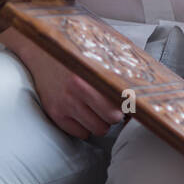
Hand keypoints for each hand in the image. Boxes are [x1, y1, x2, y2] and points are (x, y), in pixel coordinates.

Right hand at [0, 27, 125, 139]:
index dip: (128, 104)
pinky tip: (82, 112)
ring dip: (100, 122)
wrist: (40, 50)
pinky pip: (80, 133)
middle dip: (115, 115)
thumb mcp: (98, 52)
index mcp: (92, 73)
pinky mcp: (54, 113)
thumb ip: (119, 66)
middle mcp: (77, 89)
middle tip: (111, 106)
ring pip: (97, 130)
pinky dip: (84, 127)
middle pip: (111, 119)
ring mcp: (64, 103)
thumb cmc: (74, 52)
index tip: (129, 103)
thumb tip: (143, 84)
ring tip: (95, 108)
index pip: (121, 100)